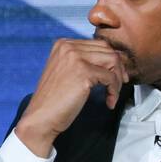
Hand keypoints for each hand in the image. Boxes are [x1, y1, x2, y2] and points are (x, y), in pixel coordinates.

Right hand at [15, 38, 127, 155]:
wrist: (41, 117)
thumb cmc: (54, 100)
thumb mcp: (66, 72)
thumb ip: (83, 61)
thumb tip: (112, 59)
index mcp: (63, 44)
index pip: (98, 44)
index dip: (111, 60)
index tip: (116, 75)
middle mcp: (68, 47)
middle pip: (108, 50)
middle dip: (118, 68)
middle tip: (119, 84)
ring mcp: (75, 58)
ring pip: (113, 61)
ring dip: (118, 80)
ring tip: (113, 94)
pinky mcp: (84, 72)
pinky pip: (111, 78)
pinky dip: (115, 91)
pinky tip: (109, 101)